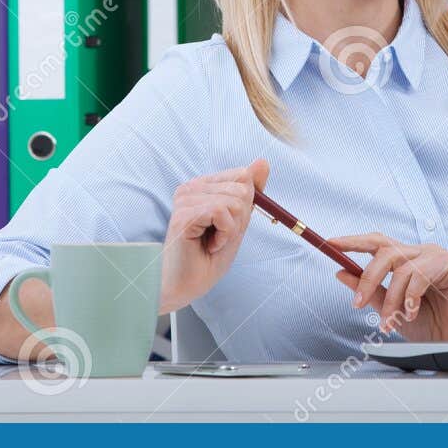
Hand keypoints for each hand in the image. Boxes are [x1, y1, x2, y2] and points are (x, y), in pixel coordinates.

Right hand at [158, 158, 268, 313]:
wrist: (186, 286)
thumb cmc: (207, 257)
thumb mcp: (239, 221)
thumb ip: (251, 192)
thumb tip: (263, 161)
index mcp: (204, 185)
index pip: (243, 175)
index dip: (245, 206)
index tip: (227, 226)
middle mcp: (192, 187)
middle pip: (243, 188)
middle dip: (240, 219)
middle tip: (218, 237)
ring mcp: (185, 198)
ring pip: (235, 201)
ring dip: (231, 230)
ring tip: (211, 242)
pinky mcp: (184, 213)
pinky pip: (223, 213)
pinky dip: (224, 235)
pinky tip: (208, 246)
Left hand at [326, 233, 447, 341]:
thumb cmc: (430, 326)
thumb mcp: (390, 310)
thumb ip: (369, 291)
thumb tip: (341, 273)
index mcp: (406, 259)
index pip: (376, 242)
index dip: (353, 241)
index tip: (329, 244)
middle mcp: (420, 252)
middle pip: (384, 250)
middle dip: (367, 277)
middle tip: (355, 304)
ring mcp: (437, 255)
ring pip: (401, 267)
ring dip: (390, 300)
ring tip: (390, 322)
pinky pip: (420, 275)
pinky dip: (410, 298)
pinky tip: (411, 314)